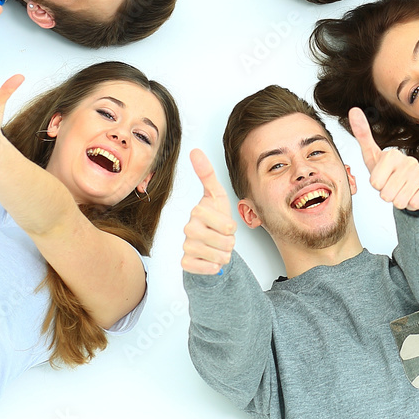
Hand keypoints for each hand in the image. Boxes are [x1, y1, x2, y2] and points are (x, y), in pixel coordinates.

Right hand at [181, 149, 235, 274]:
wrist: (209, 240)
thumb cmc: (215, 216)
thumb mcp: (217, 195)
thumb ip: (207, 173)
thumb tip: (194, 150)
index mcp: (198, 211)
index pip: (227, 225)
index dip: (232, 228)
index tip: (226, 225)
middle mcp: (188, 228)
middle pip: (224, 242)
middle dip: (229, 243)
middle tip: (223, 238)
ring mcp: (186, 245)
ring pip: (217, 256)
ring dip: (223, 255)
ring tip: (219, 248)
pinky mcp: (186, 262)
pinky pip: (205, 268)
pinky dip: (213, 267)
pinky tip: (211, 260)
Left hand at [349, 107, 418, 210]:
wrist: (413, 186)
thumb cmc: (388, 171)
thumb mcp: (372, 156)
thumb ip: (362, 135)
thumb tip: (353, 109)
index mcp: (392, 154)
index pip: (375, 183)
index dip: (377, 186)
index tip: (382, 178)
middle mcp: (409, 161)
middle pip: (387, 194)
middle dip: (388, 195)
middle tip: (392, 187)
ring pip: (400, 201)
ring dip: (399, 200)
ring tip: (402, 190)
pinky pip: (414, 203)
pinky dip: (412, 204)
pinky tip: (414, 193)